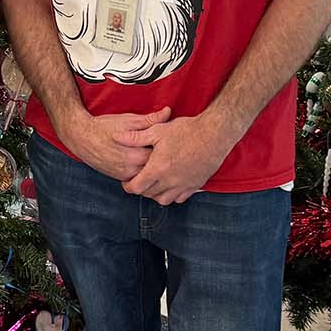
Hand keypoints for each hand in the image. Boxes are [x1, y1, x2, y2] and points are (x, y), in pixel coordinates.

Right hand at [62, 108, 169, 184]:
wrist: (81, 137)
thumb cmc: (104, 126)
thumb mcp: (128, 120)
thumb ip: (150, 119)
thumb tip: (167, 112)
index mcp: (137, 152)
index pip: (162, 155)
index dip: (170, 149)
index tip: (174, 142)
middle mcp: (131, 167)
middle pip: (156, 168)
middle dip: (163, 159)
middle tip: (170, 151)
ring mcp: (125, 174)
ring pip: (147, 175)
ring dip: (154, 168)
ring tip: (161, 158)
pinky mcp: (120, 177)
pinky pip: (137, 179)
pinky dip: (144, 173)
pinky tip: (147, 165)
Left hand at [119, 112, 238, 203]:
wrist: (214, 134)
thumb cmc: (186, 131)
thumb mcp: (157, 131)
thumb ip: (136, 137)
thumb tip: (117, 137)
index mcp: (157, 169)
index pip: (136, 187)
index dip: (128, 186)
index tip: (126, 180)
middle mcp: (170, 181)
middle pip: (148, 195)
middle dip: (141, 189)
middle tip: (139, 179)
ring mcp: (183, 185)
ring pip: (164, 200)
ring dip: (155, 194)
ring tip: (154, 183)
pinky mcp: (195, 185)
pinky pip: (180, 198)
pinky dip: (172, 195)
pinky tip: (171, 184)